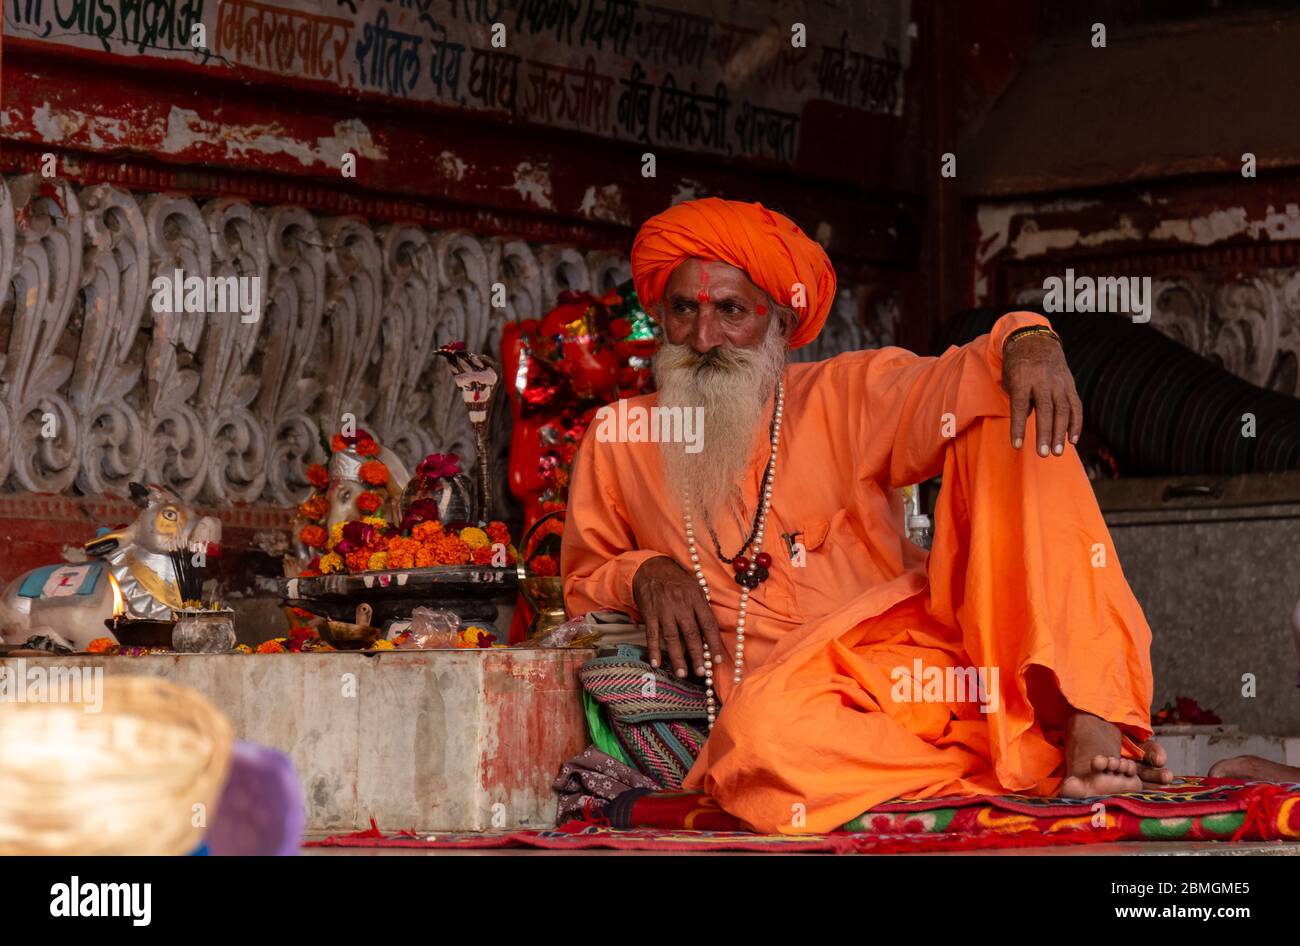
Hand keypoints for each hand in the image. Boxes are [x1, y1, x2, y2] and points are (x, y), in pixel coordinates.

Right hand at [632, 555, 724, 678]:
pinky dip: (654, 650)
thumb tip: (710, 637)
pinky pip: (652, 634)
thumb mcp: (695, 589)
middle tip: (701, 673)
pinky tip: (657, 663)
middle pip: (691, 634)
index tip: (718, 661)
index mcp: (696, 599)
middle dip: (697, 655)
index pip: (708, 625)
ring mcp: (664, 610)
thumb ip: (702, 610)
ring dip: (677, 657)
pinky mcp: (649, 613)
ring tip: (682, 673)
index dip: (714, 644)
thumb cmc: (678, 582)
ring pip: (672, 638)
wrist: (652, 569)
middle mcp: (681, 605)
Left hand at [1001, 333, 1081, 456]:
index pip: (1020, 406)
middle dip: (1045, 433)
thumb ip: (1019, 400)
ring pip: (1062, 410)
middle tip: (1043, 454)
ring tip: (1057, 453)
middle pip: (1045, 410)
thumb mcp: (1010, 380)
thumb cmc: (1017, 367)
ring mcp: (1059, 383)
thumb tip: (1029, 420)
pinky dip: (1075, 423)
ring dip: (1061, 433)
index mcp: (1023, 379)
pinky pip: (1075, 406)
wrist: (1036, 342)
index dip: (1018, 427)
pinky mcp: (1070, 385)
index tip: (1016, 446)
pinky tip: (1073, 440)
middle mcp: (1043, 381)